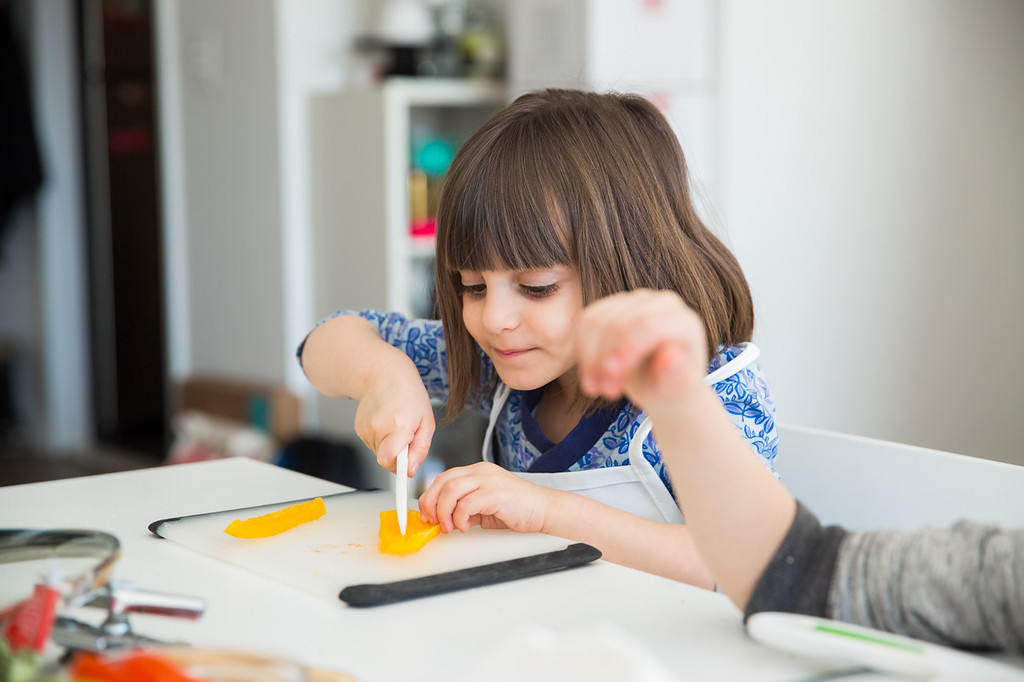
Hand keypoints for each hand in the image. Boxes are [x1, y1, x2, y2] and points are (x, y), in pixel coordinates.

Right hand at [353, 369, 434, 476]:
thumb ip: (420, 449)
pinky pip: (372, 445)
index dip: (398, 468)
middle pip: (386, 460)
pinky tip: (386, 423)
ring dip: (390, 446)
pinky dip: (381, 440)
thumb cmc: (410, 396)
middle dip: (398, 456)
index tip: (404, 476)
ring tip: (396, 425)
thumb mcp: (426, 422)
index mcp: (398, 425)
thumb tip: (410, 471)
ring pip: (379, 453)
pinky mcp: (358, 429)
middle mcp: (378, 427)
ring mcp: (365, 428)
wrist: (385, 375)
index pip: (390, 460)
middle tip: (407, 438)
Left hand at [418, 462, 549, 533]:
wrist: (543, 509)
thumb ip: (465, 506)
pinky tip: (466, 526)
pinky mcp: (495, 493)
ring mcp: (488, 480)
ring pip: (451, 490)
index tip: (427, 514)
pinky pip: (467, 504)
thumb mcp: (485, 505)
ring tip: (449, 527)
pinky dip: (460, 518)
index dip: (430, 496)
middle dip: (432, 503)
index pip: (444, 478)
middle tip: (433, 522)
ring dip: (444, 512)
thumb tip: (443, 517)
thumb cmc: (517, 508)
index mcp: (477, 471)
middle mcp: (481, 471)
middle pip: (443, 481)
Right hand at [575, 289, 708, 418]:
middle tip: (604, 393)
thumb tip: (670, 358)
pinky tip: (590, 375)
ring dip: (590, 358)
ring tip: (595, 389)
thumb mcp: (677, 394)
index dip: (625, 350)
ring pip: (597, 320)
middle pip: (618, 321)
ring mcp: (635, 301)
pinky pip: (586, 322)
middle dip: (604, 359)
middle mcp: (661, 303)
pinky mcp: (613, 305)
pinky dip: (582, 351)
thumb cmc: (672, 390)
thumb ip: (677, 379)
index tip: (610, 385)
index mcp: (683, 322)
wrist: (663, 385)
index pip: (648, 324)